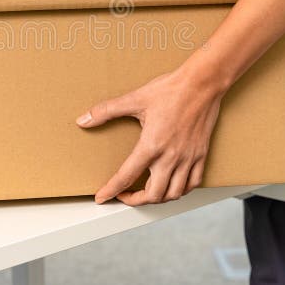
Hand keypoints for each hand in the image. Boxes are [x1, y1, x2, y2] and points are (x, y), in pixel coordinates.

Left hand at [76, 63, 223, 205]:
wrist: (202, 83)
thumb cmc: (170, 90)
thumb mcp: (134, 99)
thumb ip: (106, 111)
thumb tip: (83, 119)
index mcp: (151, 145)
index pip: (126, 176)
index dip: (111, 190)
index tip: (102, 197)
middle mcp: (171, 156)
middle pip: (153, 194)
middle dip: (135, 200)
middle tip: (125, 195)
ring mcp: (188, 158)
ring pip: (174, 194)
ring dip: (158, 198)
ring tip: (147, 192)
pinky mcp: (201, 154)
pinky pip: (193, 183)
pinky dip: (181, 190)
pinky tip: (173, 185)